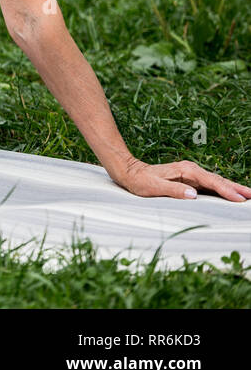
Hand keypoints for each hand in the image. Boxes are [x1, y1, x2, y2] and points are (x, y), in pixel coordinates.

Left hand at [111, 156, 250, 201]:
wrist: (130, 172)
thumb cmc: (140, 181)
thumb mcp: (153, 187)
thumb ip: (173, 190)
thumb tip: (193, 195)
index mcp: (186, 171)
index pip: (211, 182)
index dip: (226, 191)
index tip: (239, 199)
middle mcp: (191, 171)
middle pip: (218, 180)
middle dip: (236, 188)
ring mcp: (191, 175)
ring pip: (216, 183)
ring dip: (232, 189)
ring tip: (248, 196)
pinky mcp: (190, 180)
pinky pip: (210, 186)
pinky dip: (222, 190)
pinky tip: (231, 196)